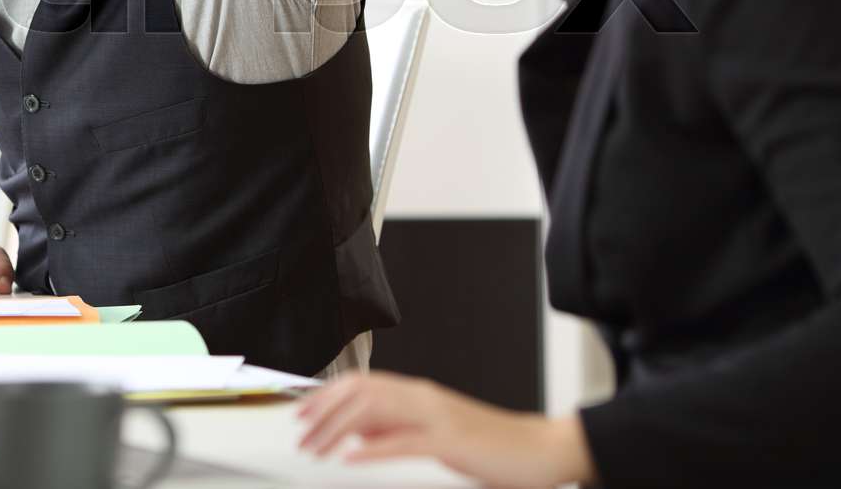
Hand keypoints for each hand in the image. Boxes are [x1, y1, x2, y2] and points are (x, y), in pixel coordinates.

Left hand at [298, 372, 595, 488]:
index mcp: (419, 394)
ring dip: (337, 429)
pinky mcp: (452, 442)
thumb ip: (397, 428)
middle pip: (360, 392)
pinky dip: (374, 448)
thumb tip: (356, 430)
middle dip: (323, 411)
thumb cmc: (490, 446)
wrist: (541, 449)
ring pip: (375, 412)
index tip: (302, 411)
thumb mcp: (433, 433)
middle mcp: (423, 398)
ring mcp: (437, 417)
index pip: (361, 383)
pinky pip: (404, 442)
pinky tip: (351, 456)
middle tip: (299, 431)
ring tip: (315, 446)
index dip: (326, 394)